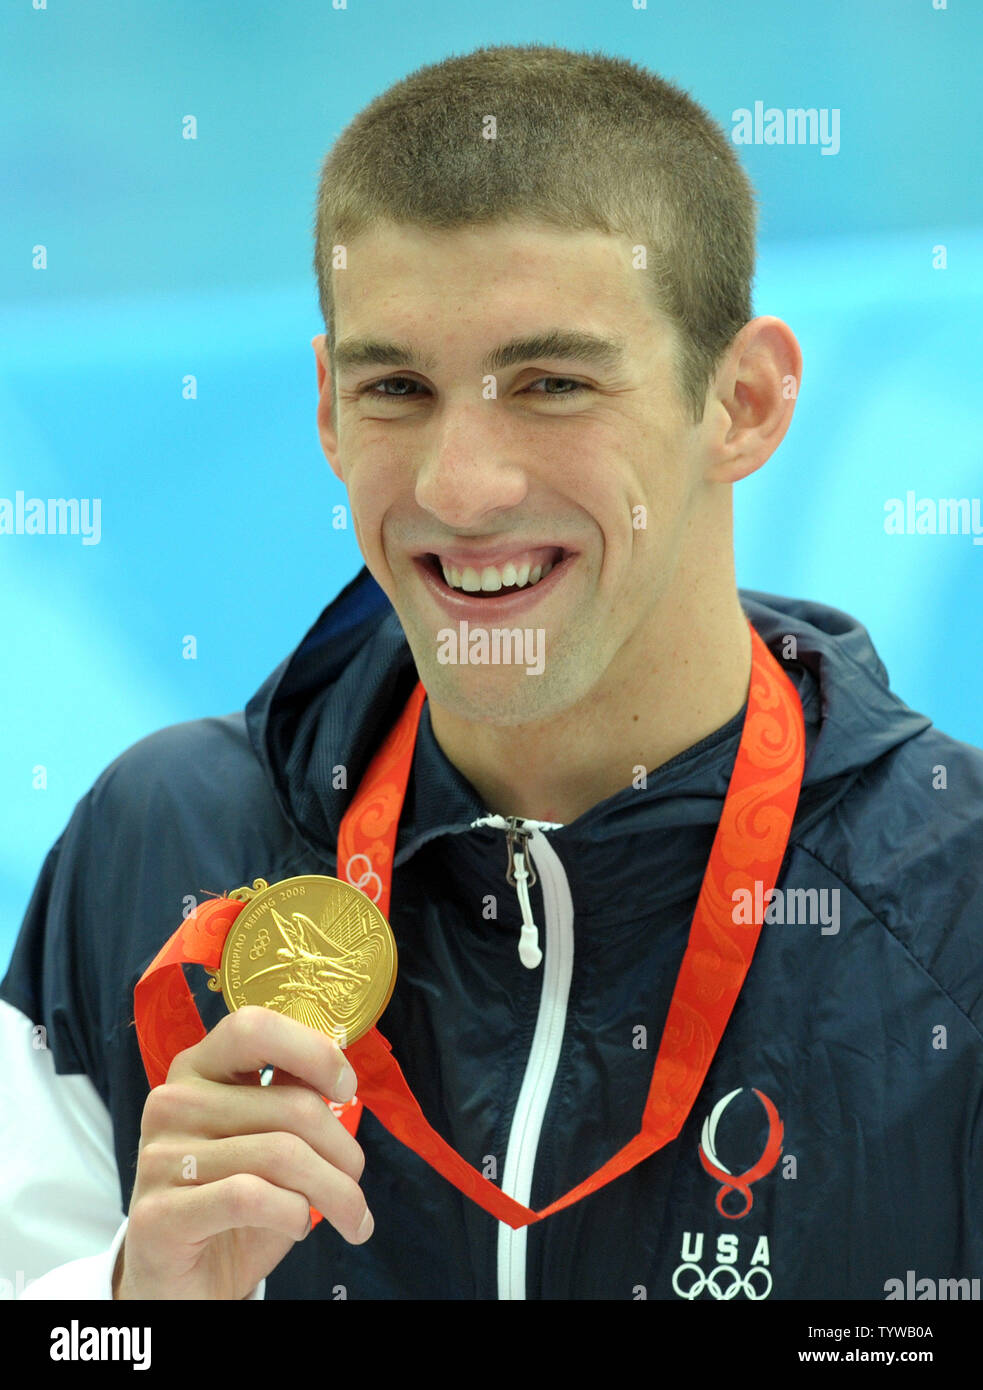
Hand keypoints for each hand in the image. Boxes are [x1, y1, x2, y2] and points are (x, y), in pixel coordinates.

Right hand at [113, 1006, 372, 1298]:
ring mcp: (159, 1158)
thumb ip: (290, 1095)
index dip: (313, 1052)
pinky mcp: (157, 1215)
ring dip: (335, 1191)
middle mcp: (172, 1103)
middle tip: (357, 1180)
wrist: (184, 1281)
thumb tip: (338, 1074)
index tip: (346, 1090)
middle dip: (344, 1150)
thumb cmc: (236, 1202)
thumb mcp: (266, 1138)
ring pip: (281, 1155)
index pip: (255, 1027)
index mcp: (198, 1068)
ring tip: (349, 1214)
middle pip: (290, 1105)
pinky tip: (299, 1225)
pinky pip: (250, 1196)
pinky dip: (293, 1213)